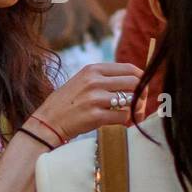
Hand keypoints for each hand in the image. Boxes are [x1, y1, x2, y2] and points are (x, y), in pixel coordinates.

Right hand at [29, 62, 143, 142]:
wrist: (48, 121)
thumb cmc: (67, 102)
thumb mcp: (82, 81)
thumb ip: (104, 78)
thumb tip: (134, 81)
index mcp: (93, 69)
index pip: (128, 68)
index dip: (141, 78)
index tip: (143, 87)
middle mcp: (94, 81)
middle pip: (134, 83)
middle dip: (142, 94)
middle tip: (140, 104)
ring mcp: (95, 98)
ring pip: (131, 100)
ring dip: (136, 109)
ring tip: (132, 114)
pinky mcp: (95, 116)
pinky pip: (123, 116)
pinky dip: (127, 121)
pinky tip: (122, 123)